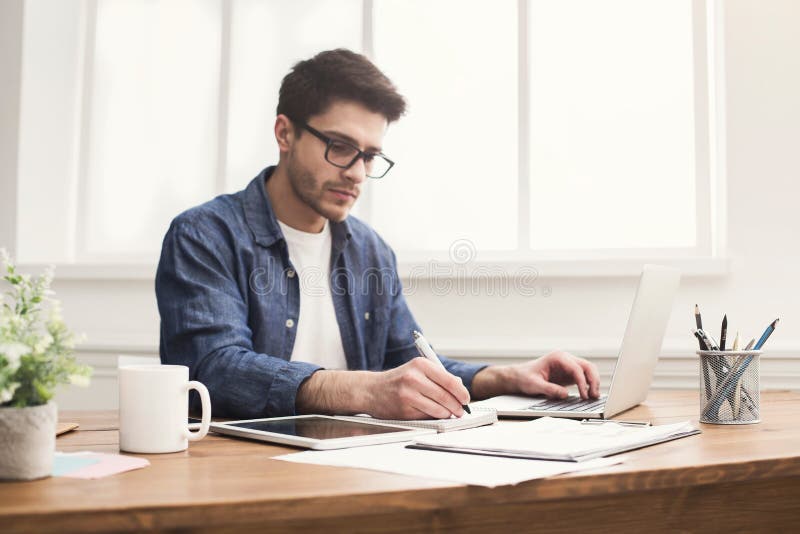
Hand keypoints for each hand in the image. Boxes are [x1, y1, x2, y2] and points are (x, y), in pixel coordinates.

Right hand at [365, 358, 470, 418]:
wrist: (372, 390)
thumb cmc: (399, 380)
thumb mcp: (417, 370)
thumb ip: (438, 376)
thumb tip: (460, 387)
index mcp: (420, 365)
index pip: (449, 380)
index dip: (462, 392)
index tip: (466, 399)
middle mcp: (413, 378)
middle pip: (445, 396)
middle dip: (457, 406)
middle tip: (461, 410)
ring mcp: (408, 395)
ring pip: (438, 409)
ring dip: (448, 414)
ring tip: (450, 413)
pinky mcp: (404, 410)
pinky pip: (427, 416)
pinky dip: (435, 417)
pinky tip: (435, 414)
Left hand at [472, 350, 599, 399]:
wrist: (518, 377)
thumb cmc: (524, 378)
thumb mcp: (534, 385)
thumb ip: (549, 389)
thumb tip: (565, 394)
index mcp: (557, 357)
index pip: (576, 368)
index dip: (582, 382)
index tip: (584, 395)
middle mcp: (565, 359)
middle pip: (587, 367)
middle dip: (593, 380)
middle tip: (594, 396)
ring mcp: (568, 366)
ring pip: (588, 371)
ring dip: (593, 382)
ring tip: (594, 397)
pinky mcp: (569, 374)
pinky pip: (584, 378)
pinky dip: (589, 385)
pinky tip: (589, 395)